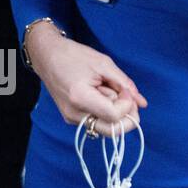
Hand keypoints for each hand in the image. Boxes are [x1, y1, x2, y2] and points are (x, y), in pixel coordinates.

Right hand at [26, 25, 147, 135]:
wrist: (45, 55)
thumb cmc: (73, 55)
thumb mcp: (103, 63)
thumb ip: (125, 84)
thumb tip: (142, 103)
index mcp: (80, 97)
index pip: (114, 116)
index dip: (127, 104)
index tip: (124, 89)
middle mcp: (74, 113)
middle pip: (112, 131)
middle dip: (127, 117)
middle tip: (127, 98)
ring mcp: (71, 118)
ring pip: (106, 128)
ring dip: (115, 113)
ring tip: (106, 92)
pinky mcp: (71, 118)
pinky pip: (97, 122)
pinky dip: (105, 112)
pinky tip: (98, 96)